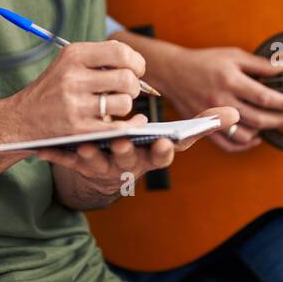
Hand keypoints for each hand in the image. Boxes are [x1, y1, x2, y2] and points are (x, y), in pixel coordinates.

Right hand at [9, 40, 146, 141]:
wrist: (21, 119)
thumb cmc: (52, 89)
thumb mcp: (68, 63)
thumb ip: (100, 57)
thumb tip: (136, 64)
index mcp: (73, 55)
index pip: (120, 51)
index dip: (136, 61)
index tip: (135, 69)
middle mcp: (73, 77)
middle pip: (126, 78)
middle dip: (134, 86)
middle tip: (127, 90)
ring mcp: (75, 105)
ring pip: (124, 103)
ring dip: (126, 106)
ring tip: (116, 106)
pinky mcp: (78, 129)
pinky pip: (118, 127)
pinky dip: (132, 125)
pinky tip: (135, 122)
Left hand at [34, 106, 239, 195]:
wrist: (105, 168)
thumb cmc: (141, 147)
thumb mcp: (170, 138)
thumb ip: (201, 126)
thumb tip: (234, 113)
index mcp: (151, 157)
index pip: (163, 155)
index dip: (164, 151)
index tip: (166, 142)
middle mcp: (128, 165)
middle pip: (129, 160)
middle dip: (127, 151)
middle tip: (123, 140)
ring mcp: (103, 167)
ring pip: (97, 163)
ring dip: (91, 155)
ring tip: (85, 145)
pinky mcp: (78, 167)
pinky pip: (66, 162)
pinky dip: (58, 156)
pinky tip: (48, 149)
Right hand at [151, 46, 282, 152]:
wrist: (174, 73)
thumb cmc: (204, 62)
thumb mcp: (233, 55)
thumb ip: (259, 64)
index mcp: (230, 81)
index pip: (264, 97)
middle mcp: (222, 101)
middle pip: (259, 119)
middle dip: (281, 120)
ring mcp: (213, 116)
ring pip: (245, 135)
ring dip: (264, 132)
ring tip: (274, 123)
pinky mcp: (205, 127)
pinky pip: (227, 144)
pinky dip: (245, 145)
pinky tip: (256, 138)